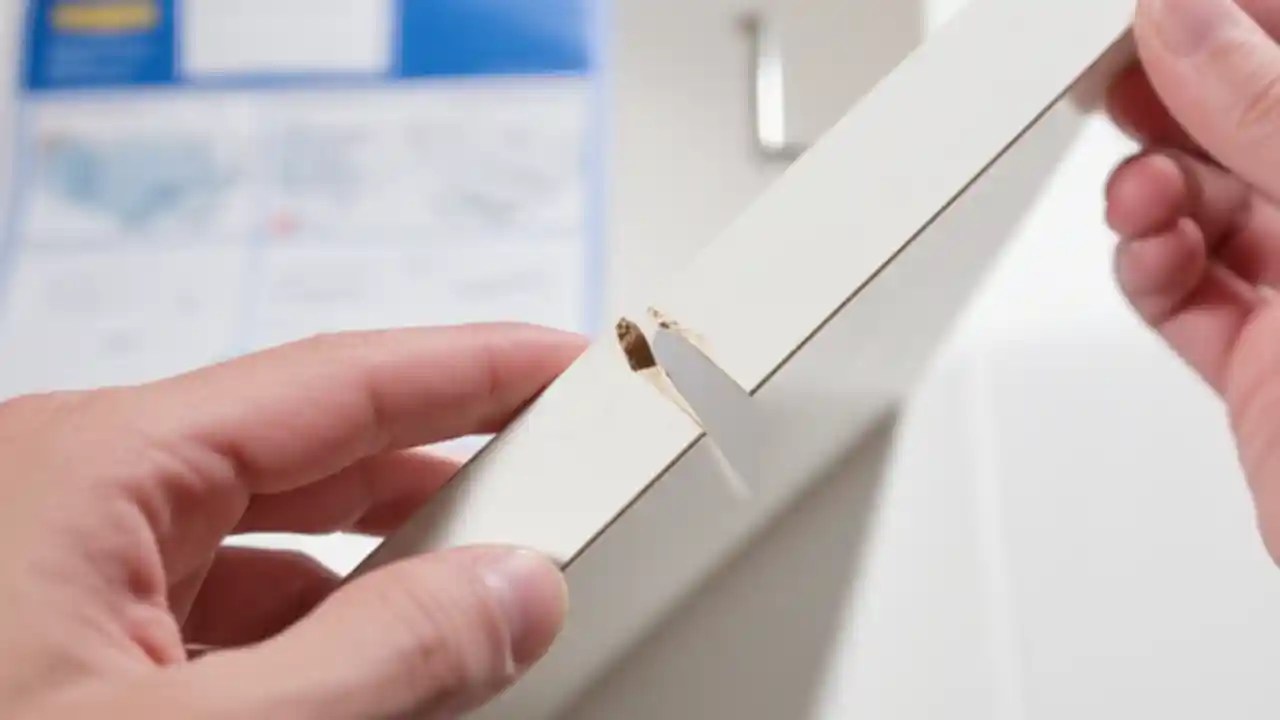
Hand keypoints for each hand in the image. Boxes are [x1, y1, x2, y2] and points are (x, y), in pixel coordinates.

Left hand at [0, 324, 585, 718]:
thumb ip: (380, 663)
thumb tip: (517, 594)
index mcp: (88, 468)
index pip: (336, 381)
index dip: (469, 364)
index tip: (562, 362)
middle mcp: (68, 491)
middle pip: (305, 445)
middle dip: (436, 460)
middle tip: (551, 467)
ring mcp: (55, 567)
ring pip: (264, 530)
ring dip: (376, 554)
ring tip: (479, 573)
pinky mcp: (56, 641)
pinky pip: (217, 602)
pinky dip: (310, 623)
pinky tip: (367, 662)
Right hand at [1106, 0, 1279, 560]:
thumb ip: (1268, 112)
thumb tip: (1185, 18)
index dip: (1244, 17)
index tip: (1167, 7)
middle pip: (1259, 123)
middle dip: (1185, 99)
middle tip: (1121, 77)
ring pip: (1213, 205)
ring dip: (1157, 193)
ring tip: (1144, 198)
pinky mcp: (1271, 364)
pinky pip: (1187, 294)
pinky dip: (1151, 271)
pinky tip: (1152, 259)